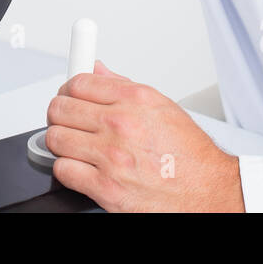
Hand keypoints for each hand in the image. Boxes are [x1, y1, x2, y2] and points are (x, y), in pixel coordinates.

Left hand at [46, 60, 244, 211]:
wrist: (207, 192)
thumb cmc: (188, 154)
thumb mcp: (161, 106)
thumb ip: (122, 87)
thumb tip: (98, 71)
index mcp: (134, 100)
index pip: (78, 83)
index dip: (68, 89)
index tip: (68, 95)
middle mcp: (121, 125)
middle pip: (59, 109)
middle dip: (60, 114)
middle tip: (68, 121)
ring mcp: (111, 157)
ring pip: (55, 139)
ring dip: (61, 142)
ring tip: (76, 145)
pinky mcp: (105, 188)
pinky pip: (63, 170)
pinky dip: (67, 169)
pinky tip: (81, 167)